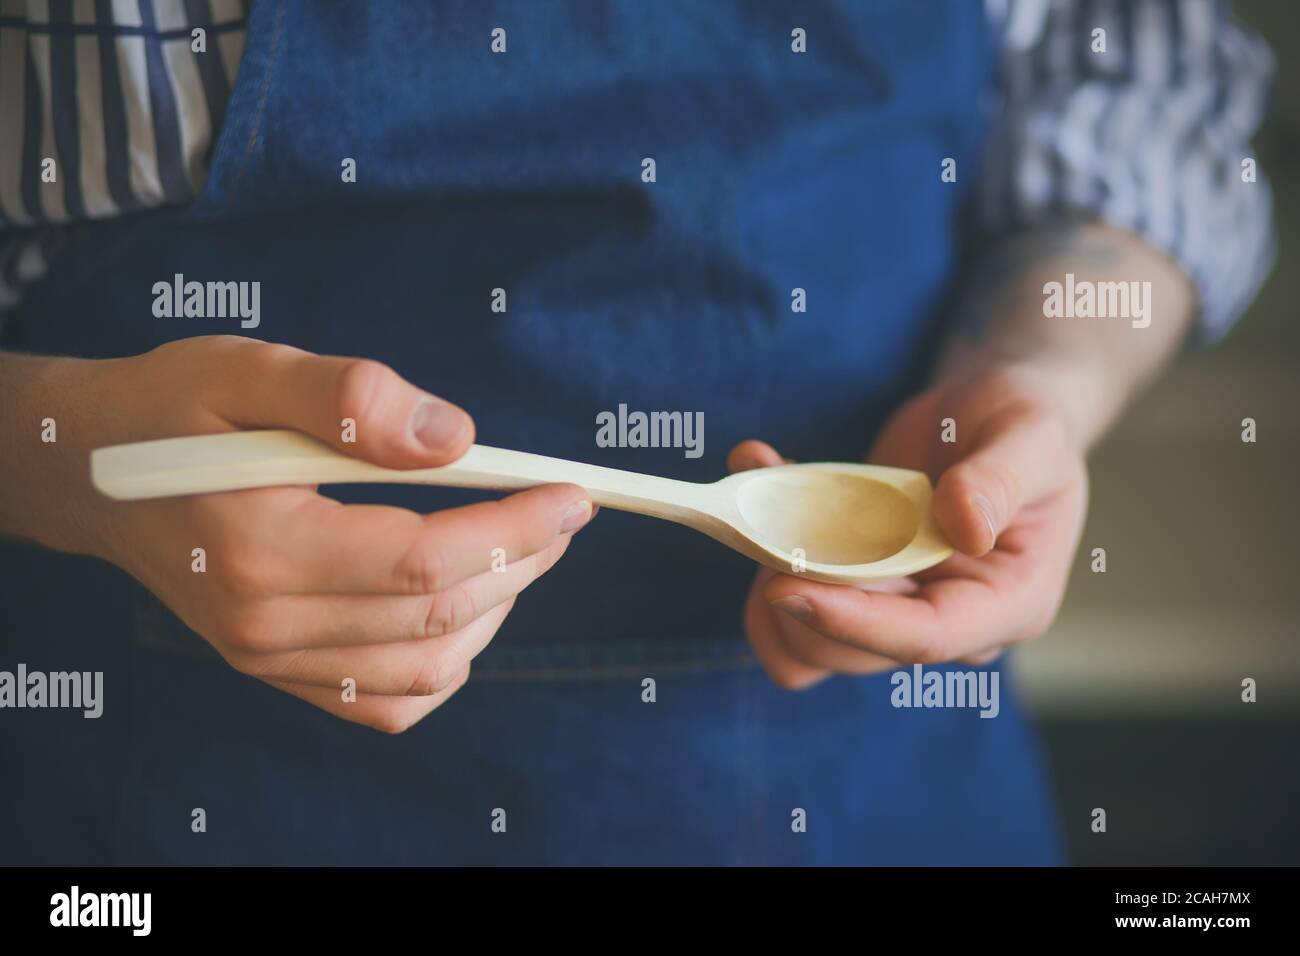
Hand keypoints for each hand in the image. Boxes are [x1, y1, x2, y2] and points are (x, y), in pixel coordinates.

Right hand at [13, 336, 592, 731]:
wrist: (93, 474)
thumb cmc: (170, 410)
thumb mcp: (245, 370)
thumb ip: (348, 397)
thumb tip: (454, 437)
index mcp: (258, 546)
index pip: (421, 559)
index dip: (512, 529)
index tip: (572, 495)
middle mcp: (263, 623)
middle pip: (435, 613)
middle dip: (522, 561)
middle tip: (564, 512)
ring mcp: (268, 659)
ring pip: (425, 667)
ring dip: (495, 611)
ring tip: (523, 549)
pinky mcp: (276, 673)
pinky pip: (387, 703)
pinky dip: (445, 663)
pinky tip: (463, 608)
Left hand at [730, 360, 1087, 688]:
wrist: (990, 411)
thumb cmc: (1025, 422)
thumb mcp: (1029, 435)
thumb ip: (1000, 481)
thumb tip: (966, 528)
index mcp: (1010, 601)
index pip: (924, 639)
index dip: (851, 621)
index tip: (783, 586)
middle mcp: (954, 621)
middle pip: (855, 651)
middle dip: (798, 602)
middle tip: (761, 527)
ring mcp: (901, 609)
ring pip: (813, 642)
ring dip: (768, 589)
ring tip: (755, 508)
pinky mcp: (862, 587)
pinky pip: (798, 602)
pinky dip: (763, 558)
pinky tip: (763, 480)